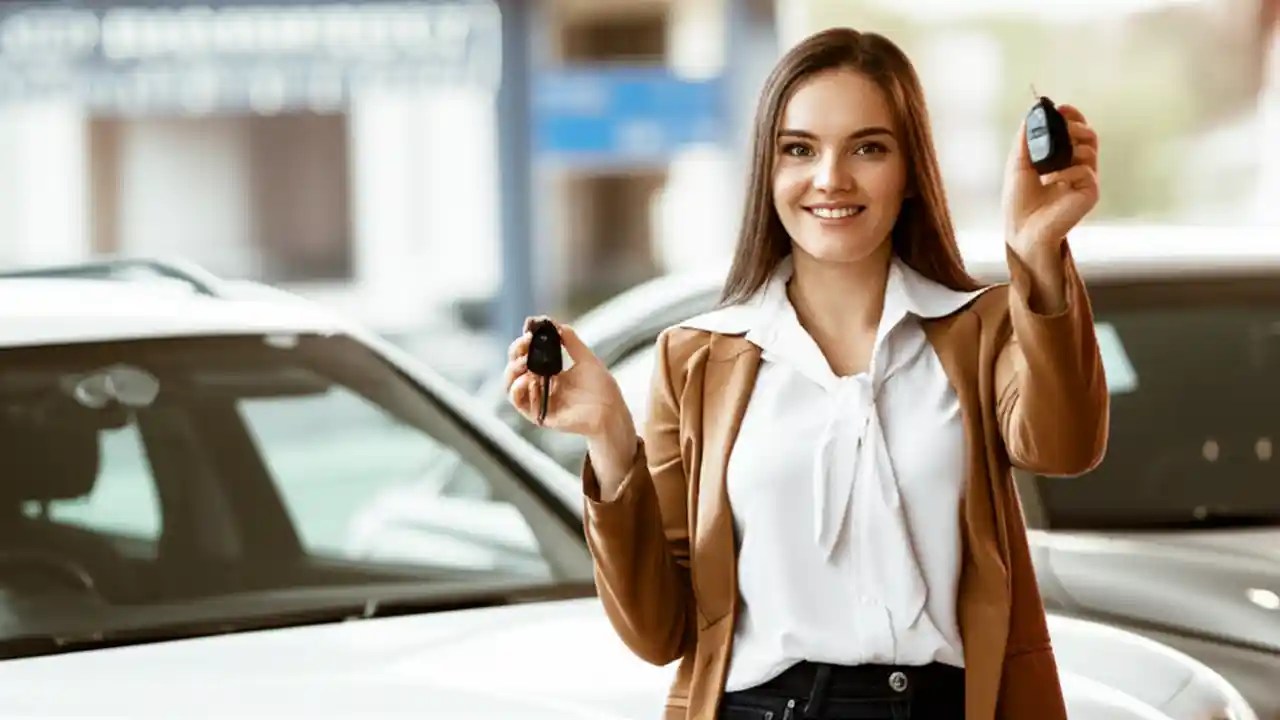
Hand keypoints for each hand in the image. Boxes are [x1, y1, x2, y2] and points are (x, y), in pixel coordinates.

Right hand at [503, 316, 634, 444]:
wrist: (611, 410)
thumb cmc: (602, 388)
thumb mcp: (586, 358)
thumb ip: (570, 341)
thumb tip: (554, 323)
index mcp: (550, 373)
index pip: (527, 356)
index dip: (523, 344)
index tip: (529, 332)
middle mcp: (541, 387)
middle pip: (515, 368)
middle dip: (516, 352)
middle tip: (525, 343)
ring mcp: (539, 401)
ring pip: (511, 386)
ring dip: (513, 370)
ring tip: (524, 361)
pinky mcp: (540, 415)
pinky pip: (520, 403)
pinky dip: (518, 389)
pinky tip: (528, 379)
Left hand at [1002, 103, 1100, 258]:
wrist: (1022, 230)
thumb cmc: (1020, 202)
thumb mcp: (1018, 164)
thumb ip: (1026, 139)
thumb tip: (1032, 113)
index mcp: (1062, 158)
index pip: (1075, 130)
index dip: (1072, 116)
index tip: (1061, 109)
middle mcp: (1077, 166)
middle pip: (1088, 135)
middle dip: (1074, 126)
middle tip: (1060, 129)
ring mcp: (1086, 179)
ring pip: (1089, 149)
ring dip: (1067, 150)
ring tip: (1047, 167)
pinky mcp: (1090, 192)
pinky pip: (1086, 170)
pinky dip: (1067, 172)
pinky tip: (1054, 183)